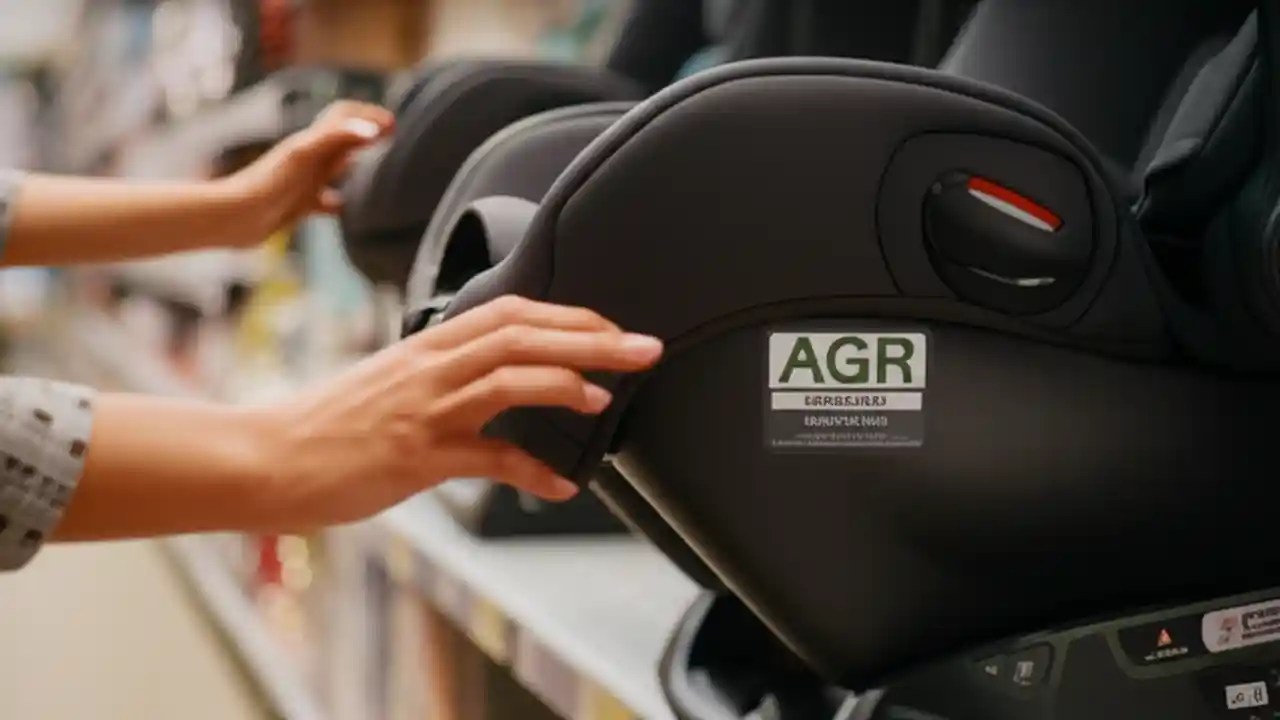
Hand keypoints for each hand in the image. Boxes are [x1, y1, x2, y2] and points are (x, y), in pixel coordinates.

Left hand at [225, 100, 394, 243]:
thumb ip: (337, 138)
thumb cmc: (267, 183)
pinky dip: (341, 202)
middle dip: (367, 136)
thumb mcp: (305, 155)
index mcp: (312, 141)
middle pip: (343, 139)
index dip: (368, 115)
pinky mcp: (299, 204)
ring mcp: (304, 181)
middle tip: (393, 142)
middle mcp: (309, 158)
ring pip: (337, 169)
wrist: (235, 216)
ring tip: (380, 175)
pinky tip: (350, 212)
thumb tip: (374, 128)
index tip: (393, 125)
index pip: (344, 116)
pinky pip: (326, 200)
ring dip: (357, 167)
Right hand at [254, 296, 663, 530]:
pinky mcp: (417, 455)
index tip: (611, 327)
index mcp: (428, 344)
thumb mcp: (393, 381)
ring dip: (568, 382)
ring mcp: (425, 408)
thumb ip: (445, 372)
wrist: (269, 457)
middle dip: (592, 336)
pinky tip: (563, 485)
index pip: (511, 310)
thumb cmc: (332, 424)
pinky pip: (489, 458)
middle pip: (524, 332)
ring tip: (607, 397)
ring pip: (510, 378)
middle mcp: (432, 365)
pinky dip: (532, 469)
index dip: (569, 316)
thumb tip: (496, 375)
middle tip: (645, 347)